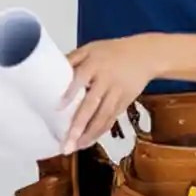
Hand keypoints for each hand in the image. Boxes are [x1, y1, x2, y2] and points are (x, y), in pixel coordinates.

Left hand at [59, 34, 164, 153]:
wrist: (145, 55)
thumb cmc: (112, 51)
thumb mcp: (90, 48)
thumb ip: (72, 59)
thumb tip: (50, 71)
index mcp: (95, 64)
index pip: (80, 79)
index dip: (70, 94)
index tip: (58, 108)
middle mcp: (106, 80)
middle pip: (92, 105)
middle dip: (79, 125)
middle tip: (66, 142)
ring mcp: (117, 93)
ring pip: (103, 117)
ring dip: (89, 134)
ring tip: (75, 147)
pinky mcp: (125, 103)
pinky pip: (111, 120)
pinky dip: (100, 132)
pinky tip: (88, 141)